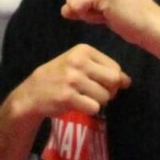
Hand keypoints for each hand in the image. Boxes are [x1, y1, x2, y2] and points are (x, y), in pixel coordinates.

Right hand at [11, 43, 129, 120]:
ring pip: (105, 96)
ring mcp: (72, 79)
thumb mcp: (78, 66)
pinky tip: (77, 105)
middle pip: (113, 80)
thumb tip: (127, 81)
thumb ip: (103, 70)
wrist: (32, 93)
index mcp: (83, 50)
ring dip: (98, 102)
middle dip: (109, 91)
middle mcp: (78, 62)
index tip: (99, 84)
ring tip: (83, 98)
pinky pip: (94, 107)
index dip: (112, 80)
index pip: (115, 68)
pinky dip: (89, 110)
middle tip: (96, 94)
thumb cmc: (59, 78)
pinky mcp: (67, 97)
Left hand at [63, 0, 159, 48]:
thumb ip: (78, 3)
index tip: (109, 3)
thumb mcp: (98, 5)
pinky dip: (90, 17)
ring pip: (71, 1)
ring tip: (110, 11)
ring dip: (88, 13)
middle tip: (110, 8)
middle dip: (85, 7)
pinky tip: (109, 14)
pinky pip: (76, 8)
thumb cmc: (127, 16)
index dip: (87, 2)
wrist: (150, 25)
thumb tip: (64, 10)